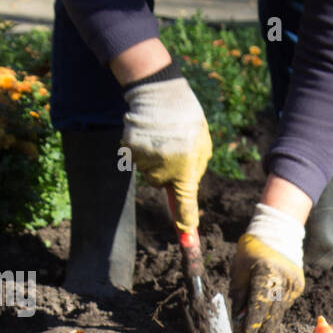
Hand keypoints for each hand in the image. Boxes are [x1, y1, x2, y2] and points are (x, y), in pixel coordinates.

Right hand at [122, 72, 212, 233]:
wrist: (157, 93)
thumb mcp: (203, 145)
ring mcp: (145, 163)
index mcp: (186, 171)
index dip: (186, 223)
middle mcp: (164, 172)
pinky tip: (149, 133)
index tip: (187, 239)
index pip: (186, 205)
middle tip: (176, 146)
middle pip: (164, 185)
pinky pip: (138, 159)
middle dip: (170, 172)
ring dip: (157, 159)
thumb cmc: (186, 119)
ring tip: (164, 136)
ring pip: (151, 172)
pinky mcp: (130, 153)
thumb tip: (189, 186)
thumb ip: (196, 169)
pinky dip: (143, 150)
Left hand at [229, 233, 304, 332]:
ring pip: (280, 311)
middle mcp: (283, 279)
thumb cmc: (252, 251)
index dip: (252, 321)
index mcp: (266, 271)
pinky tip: (268, 318)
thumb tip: (238, 317)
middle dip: (262, 328)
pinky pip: (285, 304)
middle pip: (272, 311)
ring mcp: (293, 284)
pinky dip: (275, 312)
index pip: (259, 302)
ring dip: (269, 324)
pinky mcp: (298, 287)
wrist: (277, 235)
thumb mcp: (239, 268)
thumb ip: (239, 293)